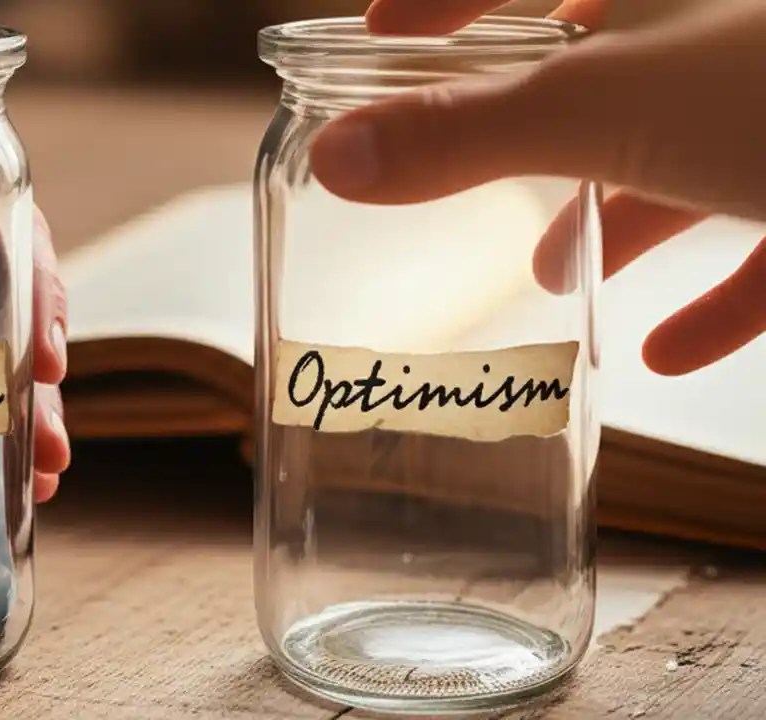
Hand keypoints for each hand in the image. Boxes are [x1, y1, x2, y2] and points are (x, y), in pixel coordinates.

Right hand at [313, 0, 765, 375]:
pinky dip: (705, 302)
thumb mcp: (599, 108)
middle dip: (525, 135)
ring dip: (612, 224)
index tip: (382, 33)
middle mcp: (708, 37)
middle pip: (598, 73)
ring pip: (677, 160)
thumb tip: (336, 155)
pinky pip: (753, 249)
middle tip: (461, 178)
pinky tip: (660, 353)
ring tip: (550, 277)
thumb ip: (465, 132)